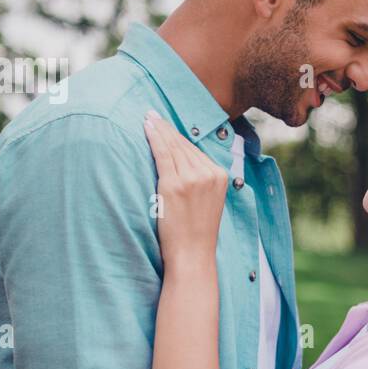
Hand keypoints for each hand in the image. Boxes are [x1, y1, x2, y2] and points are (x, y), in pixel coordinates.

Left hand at [143, 111, 228, 271]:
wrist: (193, 254)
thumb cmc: (196, 232)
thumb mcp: (208, 201)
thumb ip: (201, 180)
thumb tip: (183, 163)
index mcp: (220, 176)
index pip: (195, 150)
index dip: (178, 136)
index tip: (166, 125)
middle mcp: (209, 173)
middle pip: (184, 145)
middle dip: (167, 129)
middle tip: (152, 114)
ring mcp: (192, 178)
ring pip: (172, 146)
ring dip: (158, 130)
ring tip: (147, 118)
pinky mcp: (174, 184)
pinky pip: (163, 154)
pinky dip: (154, 138)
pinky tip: (147, 128)